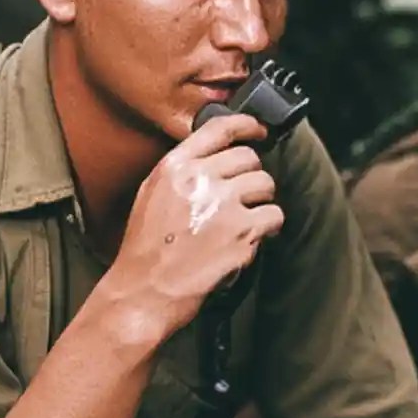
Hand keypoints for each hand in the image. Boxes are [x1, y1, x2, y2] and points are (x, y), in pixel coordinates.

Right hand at [97, 114, 283, 337]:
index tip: (259, 131)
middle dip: (252, 177)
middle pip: (249, 158)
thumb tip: (215, 160)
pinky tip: (251, 239)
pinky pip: (273, 216)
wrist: (144, 292)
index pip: (220, 129)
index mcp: (175, 168)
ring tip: (246, 221)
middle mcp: (200, 180)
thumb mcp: (151, 196)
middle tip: (244, 198)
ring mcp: (223, 205)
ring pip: (266, 184)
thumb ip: (182, 173)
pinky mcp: (242, 233)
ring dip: (262, 201)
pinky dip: (268, 228)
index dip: (247, 125)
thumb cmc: (145, 251)